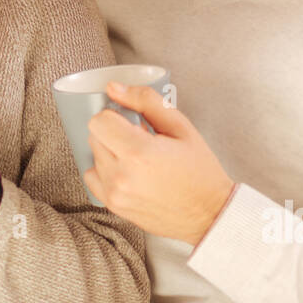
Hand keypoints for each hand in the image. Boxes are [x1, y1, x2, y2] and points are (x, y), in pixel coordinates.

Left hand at [84, 82, 235, 245]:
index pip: (99, 121)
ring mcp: (115, 194)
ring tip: (137, 158)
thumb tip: (114, 88)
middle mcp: (121, 176)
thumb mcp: (181, 127)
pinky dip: (105, 171)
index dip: (115, 116)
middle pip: (95, 137)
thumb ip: (146, 101)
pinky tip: (128, 171)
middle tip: (139, 138)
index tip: (132, 121)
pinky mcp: (114, 206)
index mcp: (138, 153)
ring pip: (93, 156)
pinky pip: (93, 178)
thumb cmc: (199, 171)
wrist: (209, 214)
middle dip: (113, 132)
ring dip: (109, 151)